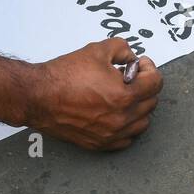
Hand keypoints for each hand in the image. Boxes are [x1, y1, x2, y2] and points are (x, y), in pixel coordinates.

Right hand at [28, 40, 161, 150]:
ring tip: (125, 95)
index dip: (150, 69)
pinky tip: (118, 114)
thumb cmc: (63, 76)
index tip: (141, 64)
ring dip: (139, 107)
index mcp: (124, 95)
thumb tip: (130, 57)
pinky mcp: (100, 144)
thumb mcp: (97, 50)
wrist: (38, 96)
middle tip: (131, 76)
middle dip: (144, 85)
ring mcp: (111, 134)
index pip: (155, 83)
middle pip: (151, 102)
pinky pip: (126, 139)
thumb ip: (121, 49)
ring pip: (142, 123)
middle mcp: (121, 119)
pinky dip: (128, 126)